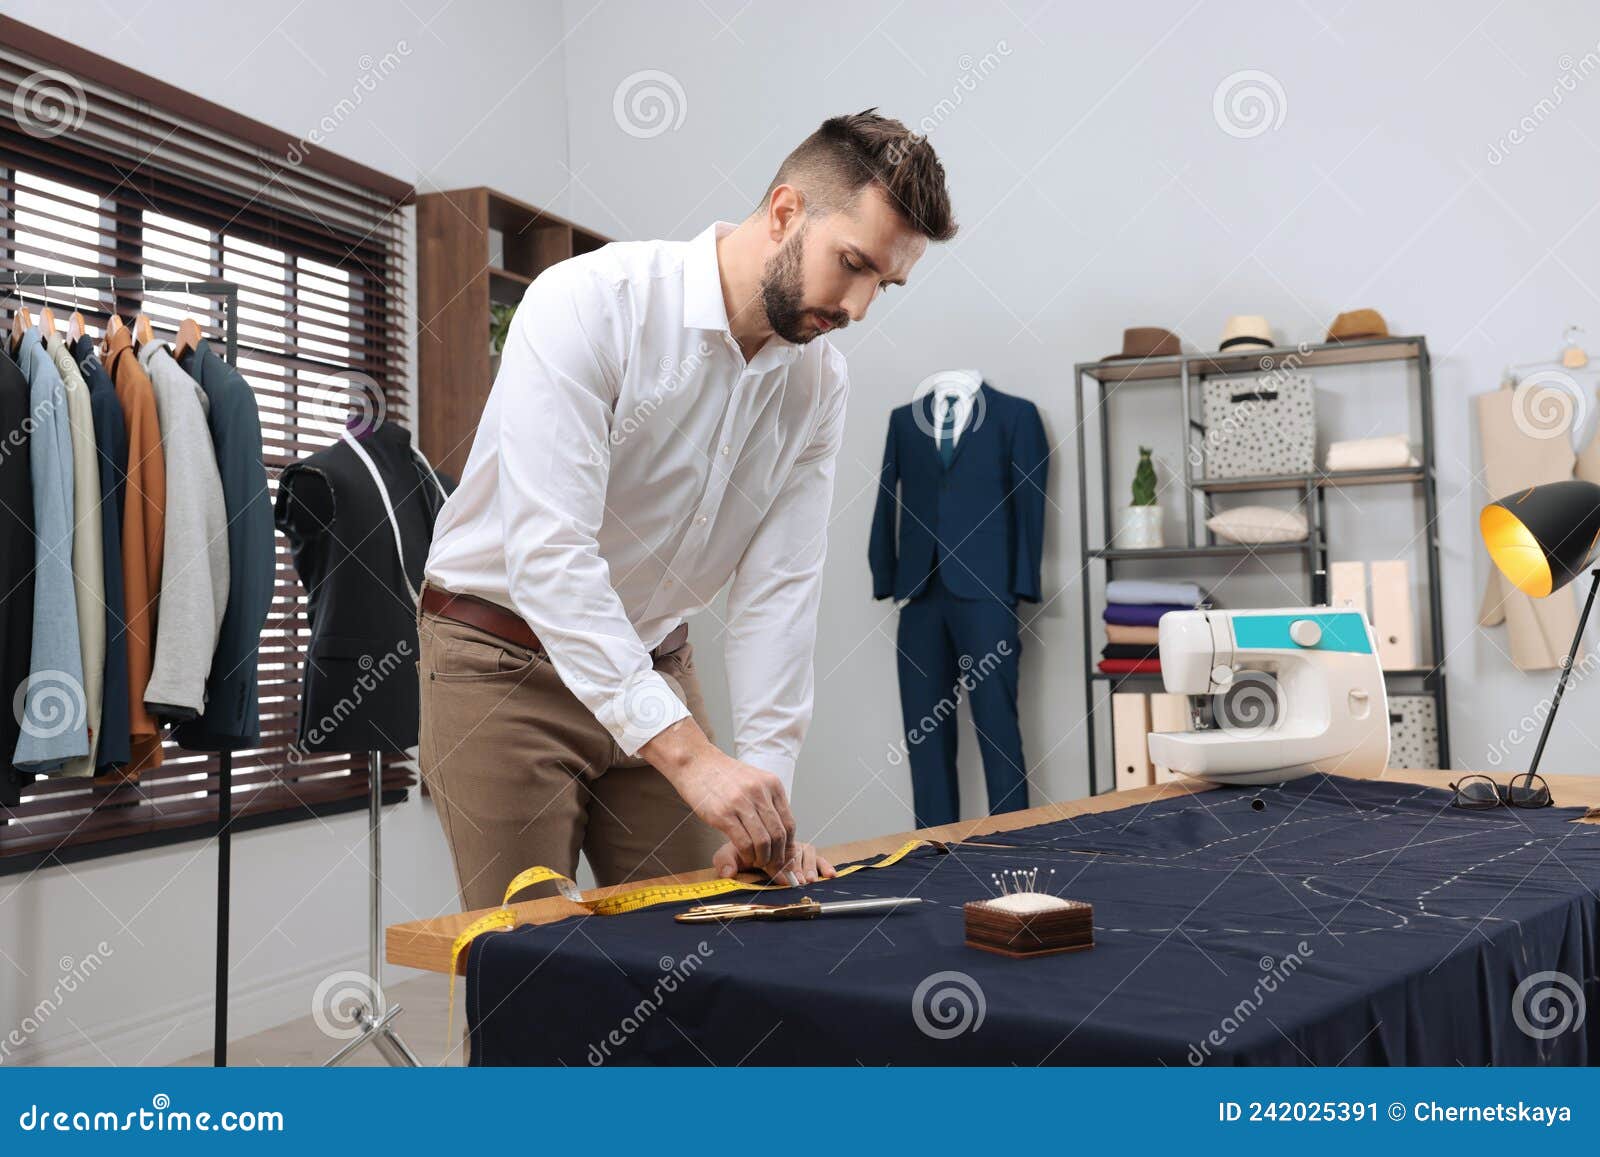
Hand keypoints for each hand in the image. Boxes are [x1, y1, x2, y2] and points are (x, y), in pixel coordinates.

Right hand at [642, 719, 795, 869]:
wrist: (696, 763)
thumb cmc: (723, 775)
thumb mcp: (754, 780)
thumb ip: (767, 801)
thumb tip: (778, 832)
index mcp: (772, 784)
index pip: (789, 823)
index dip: (789, 846)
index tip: (785, 857)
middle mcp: (760, 792)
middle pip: (779, 835)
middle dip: (778, 857)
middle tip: (774, 867)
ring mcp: (741, 803)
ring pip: (763, 841)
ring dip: (763, 858)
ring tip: (758, 862)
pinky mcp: (723, 814)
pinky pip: (743, 843)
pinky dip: (747, 855)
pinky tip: (744, 857)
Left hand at [712, 840, 836, 884]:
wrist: (743, 836)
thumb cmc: (738, 847)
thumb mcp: (728, 852)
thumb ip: (725, 860)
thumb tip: (727, 874)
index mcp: (765, 834)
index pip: (776, 845)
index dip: (779, 863)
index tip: (782, 877)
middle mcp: (783, 839)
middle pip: (795, 847)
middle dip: (796, 867)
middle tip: (797, 880)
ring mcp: (795, 845)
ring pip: (807, 850)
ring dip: (809, 865)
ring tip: (807, 879)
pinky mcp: (804, 853)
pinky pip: (816, 856)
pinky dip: (823, 864)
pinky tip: (829, 874)